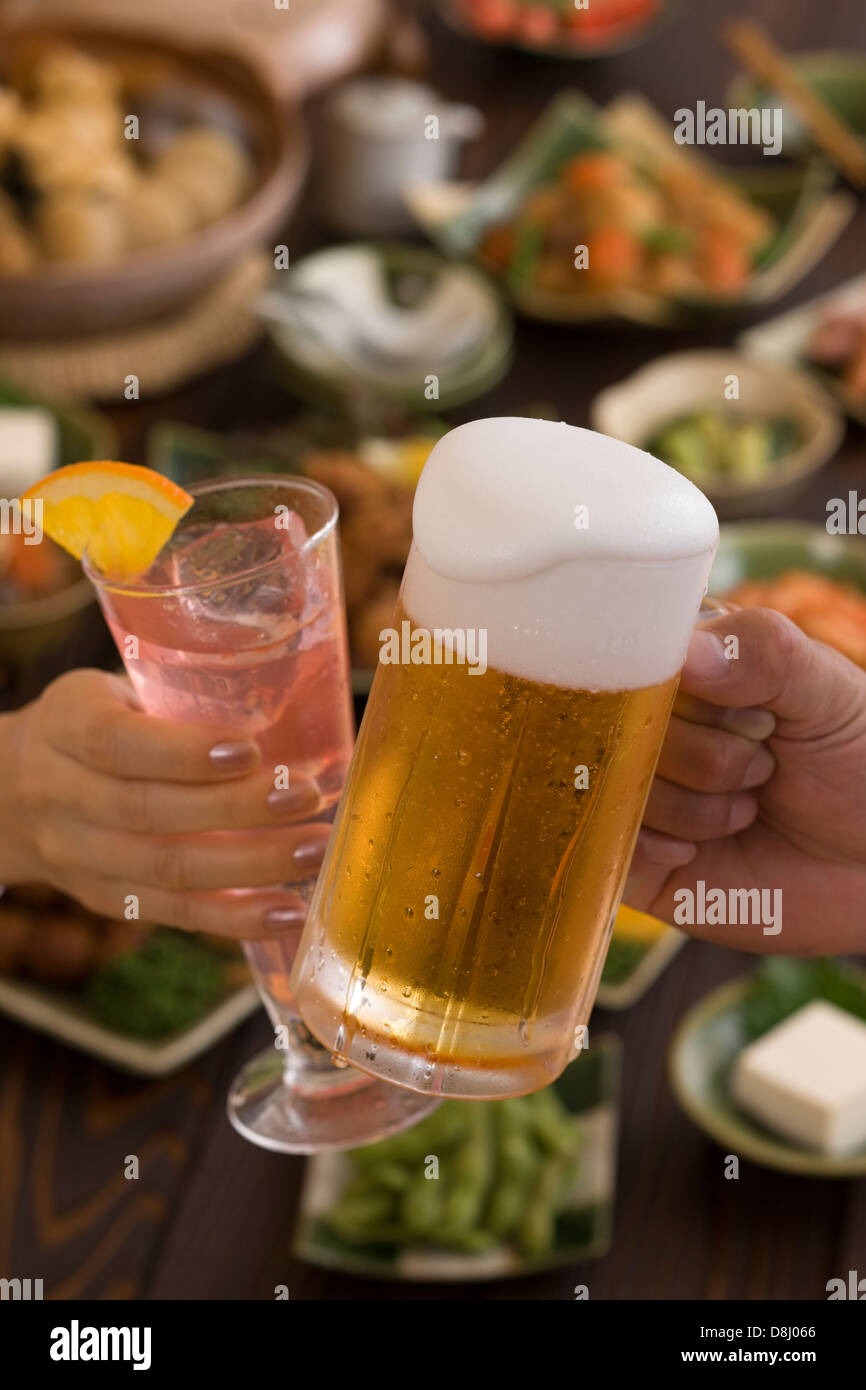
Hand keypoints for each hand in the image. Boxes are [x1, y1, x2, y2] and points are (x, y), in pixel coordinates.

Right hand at [0, 669, 330, 938]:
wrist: (11, 790)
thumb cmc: (96, 725)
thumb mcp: (114, 694)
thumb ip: (175, 702)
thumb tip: (290, 709)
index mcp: (65, 727)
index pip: (118, 744)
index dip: (183, 752)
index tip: (249, 749)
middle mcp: (61, 795)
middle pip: (149, 812)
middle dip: (237, 808)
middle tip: (305, 796)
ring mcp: (79, 856)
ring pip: (166, 870)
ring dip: (250, 865)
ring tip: (314, 849)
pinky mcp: (104, 900)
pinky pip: (173, 913)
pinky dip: (235, 918)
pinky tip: (288, 912)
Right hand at [626, 608, 865, 953]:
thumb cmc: (856, 763)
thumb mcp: (827, 692)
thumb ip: (765, 653)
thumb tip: (688, 653)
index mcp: (687, 669)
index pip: (638, 659)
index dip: (688, 692)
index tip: (754, 718)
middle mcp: (652, 725)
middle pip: (627, 728)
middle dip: (709, 756)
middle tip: (763, 766)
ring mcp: (638, 789)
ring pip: (622, 785)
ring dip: (696, 808)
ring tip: (747, 810)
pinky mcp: (632, 854)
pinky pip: (610, 840)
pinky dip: (657, 845)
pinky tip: (699, 849)